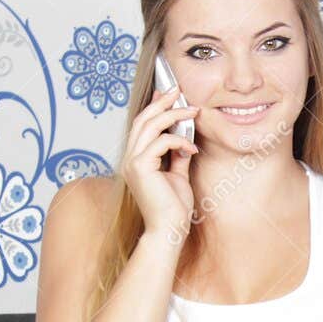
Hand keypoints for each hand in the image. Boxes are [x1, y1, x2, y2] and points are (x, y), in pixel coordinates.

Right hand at [120, 84, 198, 246]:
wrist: (169, 230)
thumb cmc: (173, 208)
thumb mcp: (177, 175)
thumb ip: (177, 156)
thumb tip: (184, 139)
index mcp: (136, 160)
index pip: (142, 125)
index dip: (155, 106)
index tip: (170, 95)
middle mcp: (130, 159)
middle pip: (143, 120)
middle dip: (162, 102)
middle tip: (179, 91)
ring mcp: (132, 162)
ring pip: (149, 126)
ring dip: (173, 115)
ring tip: (192, 111)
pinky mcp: (140, 168)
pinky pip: (160, 142)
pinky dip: (178, 141)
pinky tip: (191, 149)